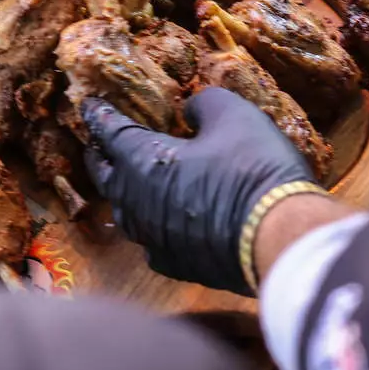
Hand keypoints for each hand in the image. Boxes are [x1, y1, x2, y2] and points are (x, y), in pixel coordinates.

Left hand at [82, 87, 314, 294]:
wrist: (280, 237)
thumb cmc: (252, 167)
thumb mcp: (232, 114)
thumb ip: (202, 104)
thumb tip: (189, 111)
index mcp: (140, 161)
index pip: (109, 132)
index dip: (98, 115)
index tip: (89, 106)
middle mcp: (136, 202)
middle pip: (106, 175)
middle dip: (101, 155)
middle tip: (100, 142)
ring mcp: (152, 238)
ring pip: (126, 211)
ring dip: (124, 191)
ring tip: (128, 178)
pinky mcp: (175, 265)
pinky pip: (151, 240)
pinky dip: (152, 223)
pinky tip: (162, 220)